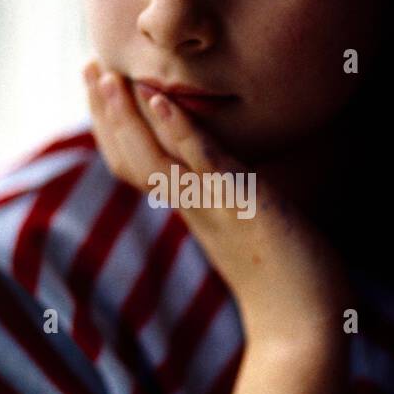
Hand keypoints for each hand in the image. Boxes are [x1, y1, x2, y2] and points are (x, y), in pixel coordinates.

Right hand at [84, 59, 350, 347]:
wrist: (306, 328)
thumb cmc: (291, 283)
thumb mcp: (254, 231)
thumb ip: (237, 206)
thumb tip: (238, 188)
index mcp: (193, 211)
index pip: (138, 164)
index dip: (115, 127)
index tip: (100, 88)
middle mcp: (193, 209)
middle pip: (131, 158)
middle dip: (107, 112)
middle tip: (87, 66)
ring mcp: (212, 208)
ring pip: (152, 159)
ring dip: (126, 116)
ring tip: (104, 75)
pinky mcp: (239, 206)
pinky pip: (201, 164)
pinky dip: (178, 131)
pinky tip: (160, 99)